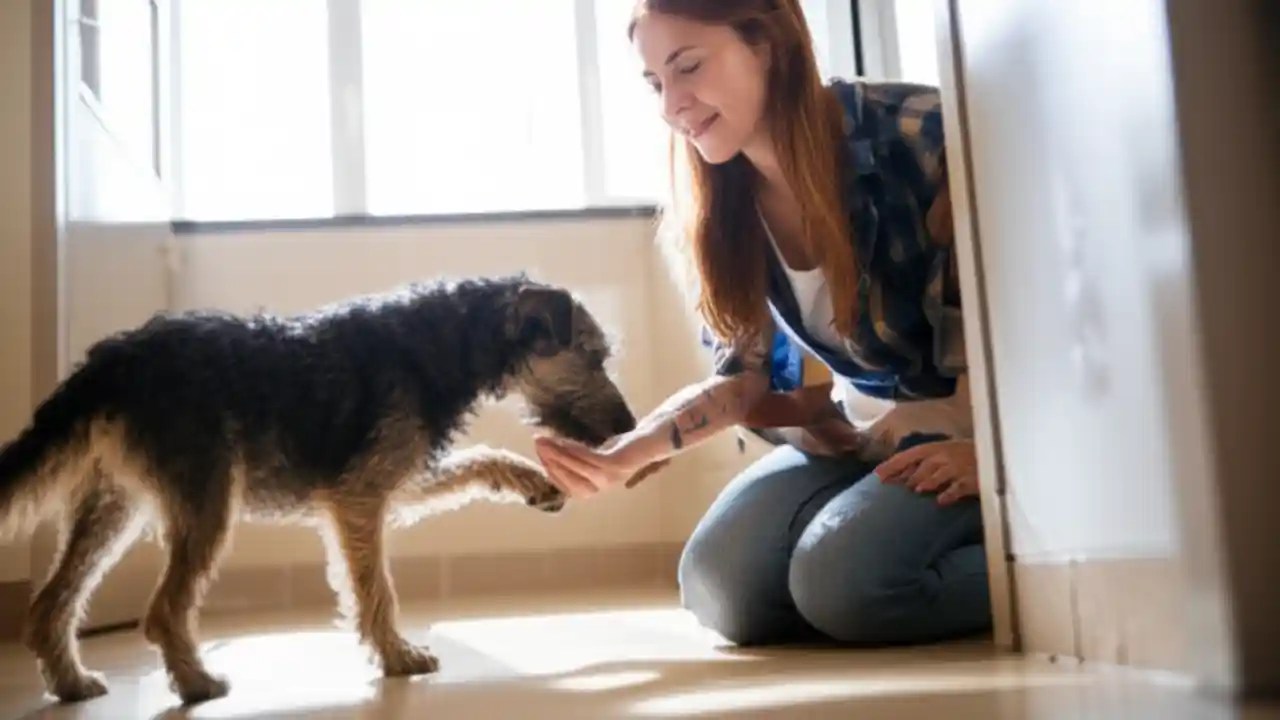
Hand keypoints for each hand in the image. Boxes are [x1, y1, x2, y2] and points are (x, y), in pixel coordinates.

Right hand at [533, 435, 654, 498]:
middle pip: (570, 481)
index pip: (568, 487)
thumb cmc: (624, 447)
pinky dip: (573, 451)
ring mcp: (610, 478)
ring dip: (558, 454)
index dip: (552, 472)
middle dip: (551, 462)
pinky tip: (562, 441)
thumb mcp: (598, 455)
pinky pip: (589, 459)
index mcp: (597, 487)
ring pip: (577, 468)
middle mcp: (603, 487)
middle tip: (537, 444)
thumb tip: (553, 455)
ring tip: (544, 440)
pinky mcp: (616, 465)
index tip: (540, 455)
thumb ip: (579, 460)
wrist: (652, 439)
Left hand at [875, 440, 977, 505]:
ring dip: (925, 482)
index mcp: (935, 448)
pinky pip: (956, 489)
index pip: (908, 456)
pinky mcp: (970, 481)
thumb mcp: (943, 452)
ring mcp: (957, 468)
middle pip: (921, 466)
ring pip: (937, 475)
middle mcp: (944, 456)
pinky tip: (940, 502)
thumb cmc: (963, 454)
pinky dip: (948, 495)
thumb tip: (901, 477)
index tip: (877, 476)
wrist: (994, 454)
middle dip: (908, 477)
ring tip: (918, 490)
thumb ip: (923, 463)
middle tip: (901, 487)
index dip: (892, 465)